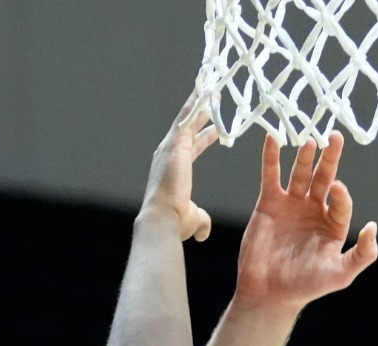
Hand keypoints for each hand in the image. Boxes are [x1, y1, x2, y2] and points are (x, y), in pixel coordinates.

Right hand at [144, 95, 219, 241]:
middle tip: (212, 93)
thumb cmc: (175, 222)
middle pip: (187, 125)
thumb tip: (204, 231)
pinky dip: (197, 101)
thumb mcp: (193, 219)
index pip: (192, 147)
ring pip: (187, 116)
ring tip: (211, 81)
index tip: (215, 129)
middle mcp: (168, 153)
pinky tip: (207, 88)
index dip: (204, 136)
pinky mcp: (176, 144)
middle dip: (199, 110)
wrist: (163, 220)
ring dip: (199, 99)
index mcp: (173, 168)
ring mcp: (171, 147)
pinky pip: (188, 116)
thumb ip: (200, 219)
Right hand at [235, 132, 377, 310]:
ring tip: (309, 140)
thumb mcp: (340, 274)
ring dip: (304, 157)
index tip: (338, 189)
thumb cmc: (306, 286)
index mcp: (333, 225)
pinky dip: (271, 158)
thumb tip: (373, 227)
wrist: (269, 292)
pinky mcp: (269, 204)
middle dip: (330, 159)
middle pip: (324, 178)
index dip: (341, 194)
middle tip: (335, 137)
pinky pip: (271, 176)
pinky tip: (273, 139)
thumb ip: (362, 254)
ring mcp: (292, 205)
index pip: (341, 201)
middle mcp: (314, 210)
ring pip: (300, 174)